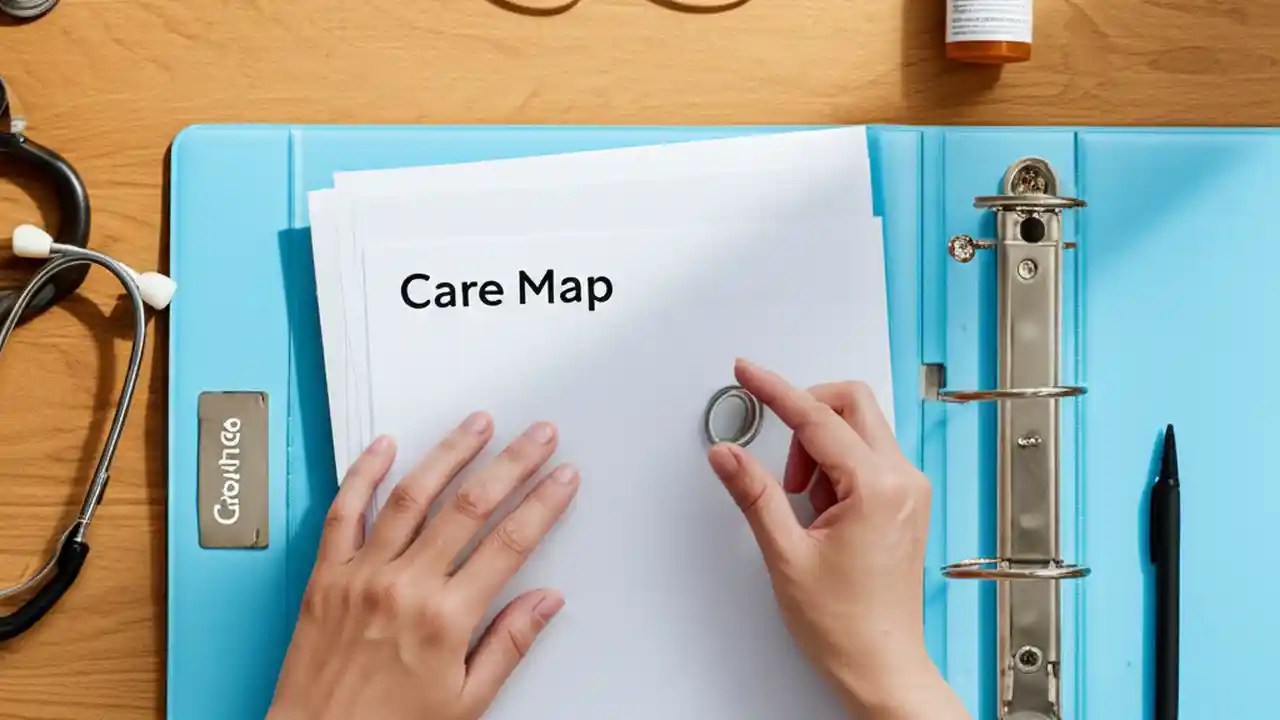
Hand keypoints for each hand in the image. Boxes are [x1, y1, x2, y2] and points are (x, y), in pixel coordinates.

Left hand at [267, 413, 579, 719]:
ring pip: (412, 496)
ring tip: (477, 424)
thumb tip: (546, 603)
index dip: (543, 504)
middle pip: (470, 507)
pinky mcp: (326, 575)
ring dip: (449, 453)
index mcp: (446, 619)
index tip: (563, 478)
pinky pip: (343, 512)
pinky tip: (384, 446)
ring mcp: (362, 574)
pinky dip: (362, 474)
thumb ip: (508, 644)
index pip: (510, 544)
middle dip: (512, 463)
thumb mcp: (466, 701)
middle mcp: (404, 586)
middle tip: (538, 435)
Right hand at [706, 359, 969, 719]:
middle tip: (776, 452)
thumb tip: (728, 454)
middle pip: (851, 404)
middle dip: (805, 413)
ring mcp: (909, 490)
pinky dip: (835, 467)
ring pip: (860, 428)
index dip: (775, 390)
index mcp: (878, 488)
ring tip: (800, 501)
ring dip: (820, 446)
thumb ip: (754, 494)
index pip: (818, 418)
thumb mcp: (786, 554)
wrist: (880, 665)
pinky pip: (867, 456)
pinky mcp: (905, 501)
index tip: (748, 372)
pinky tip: (819, 508)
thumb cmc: (845, 625)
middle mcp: (904, 481)